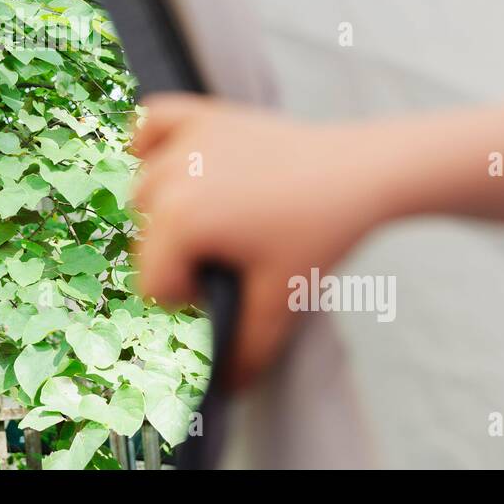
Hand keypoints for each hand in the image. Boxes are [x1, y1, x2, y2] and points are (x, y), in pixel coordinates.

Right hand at [131, 93, 397, 387]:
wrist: (360, 172)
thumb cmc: (320, 235)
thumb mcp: (282, 302)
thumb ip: (246, 352)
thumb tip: (222, 389)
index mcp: (182, 221)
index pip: (152, 282)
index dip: (187, 297)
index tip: (227, 283)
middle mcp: (171, 175)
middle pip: (143, 237)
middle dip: (178, 255)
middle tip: (229, 252)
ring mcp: (185, 139)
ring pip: (144, 188)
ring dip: (167, 210)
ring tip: (217, 216)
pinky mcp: (202, 115)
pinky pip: (149, 122)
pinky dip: (151, 143)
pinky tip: (175, 163)